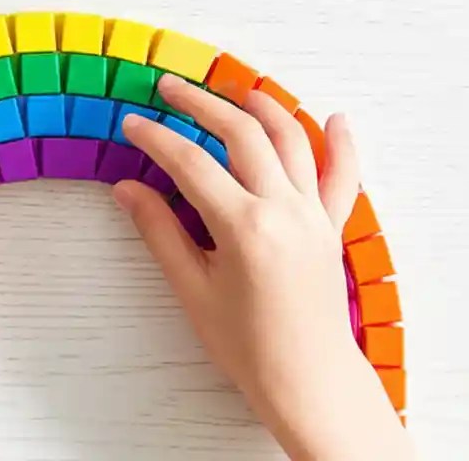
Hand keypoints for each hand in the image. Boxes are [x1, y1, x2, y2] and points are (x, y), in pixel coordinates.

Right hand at [113, 75, 413, 460]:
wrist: (308, 380)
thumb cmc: (249, 347)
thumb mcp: (192, 290)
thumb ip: (160, 232)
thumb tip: (127, 190)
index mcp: (245, 228)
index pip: (192, 163)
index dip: (157, 138)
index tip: (133, 123)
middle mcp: (285, 210)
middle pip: (241, 134)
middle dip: (202, 103)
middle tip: (170, 88)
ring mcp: (313, 214)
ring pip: (291, 140)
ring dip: (262, 106)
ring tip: (235, 89)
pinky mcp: (332, 226)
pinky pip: (342, 175)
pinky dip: (340, 144)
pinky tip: (335, 119)